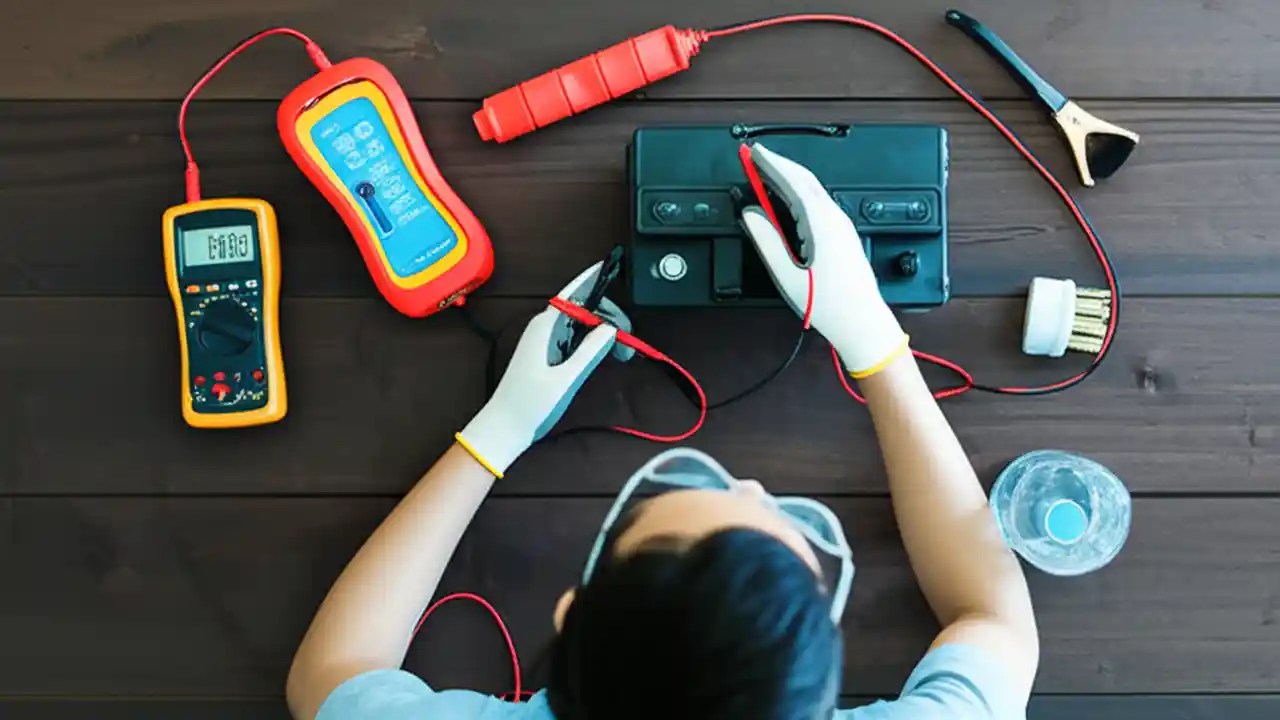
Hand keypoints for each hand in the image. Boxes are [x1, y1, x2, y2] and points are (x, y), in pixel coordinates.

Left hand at [457, 263, 618, 476]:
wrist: (504, 428)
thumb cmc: (530, 405)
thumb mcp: (565, 379)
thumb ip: (589, 352)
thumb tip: (609, 329)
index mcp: (544, 328)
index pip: (572, 295)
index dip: (591, 281)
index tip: (607, 268)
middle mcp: (542, 328)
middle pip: (578, 308)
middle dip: (605, 315)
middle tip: (627, 337)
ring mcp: (542, 340)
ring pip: (577, 323)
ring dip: (599, 329)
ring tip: (621, 348)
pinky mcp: (544, 353)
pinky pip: (570, 336)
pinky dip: (588, 340)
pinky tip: (602, 351)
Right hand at [740, 144, 907, 376]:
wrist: (863, 323)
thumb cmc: (831, 306)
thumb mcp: (789, 276)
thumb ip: (767, 242)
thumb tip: (751, 216)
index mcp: (823, 224)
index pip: (795, 181)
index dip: (772, 163)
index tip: (754, 153)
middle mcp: (836, 220)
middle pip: (805, 181)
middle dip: (779, 165)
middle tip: (755, 157)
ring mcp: (842, 227)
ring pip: (813, 191)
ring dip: (788, 178)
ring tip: (766, 174)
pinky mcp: (843, 236)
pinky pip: (818, 205)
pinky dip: (798, 194)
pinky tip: (787, 200)